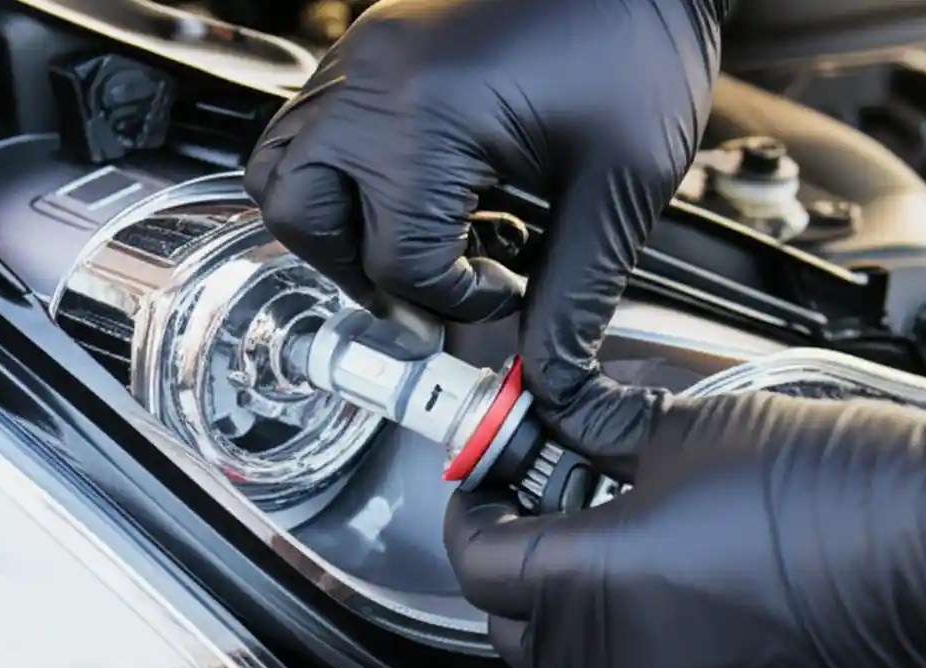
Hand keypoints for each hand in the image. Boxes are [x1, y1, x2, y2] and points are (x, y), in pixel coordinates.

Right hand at [245, 0, 727, 476]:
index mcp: (424, 115)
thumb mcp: (619, 183)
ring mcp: (362, 56)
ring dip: (338, 227)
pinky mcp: (373, 45)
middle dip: (361, 273)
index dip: (454, 300)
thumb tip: (551, 371)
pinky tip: (424, 191)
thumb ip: (576, 291)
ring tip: (412, 248)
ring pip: (285, 167)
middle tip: (425, 296)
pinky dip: (350, 177)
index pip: (397, 258)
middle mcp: (371, 81)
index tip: (506, 293)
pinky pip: (319, 125)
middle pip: (301, 216)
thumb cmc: (640, 38)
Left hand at [445, 392, 925, 667]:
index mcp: (593, 584)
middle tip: (539, 506)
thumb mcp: (693, 430)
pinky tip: (672, 589)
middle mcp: (618, 662)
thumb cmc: (837, 494)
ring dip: (569, 606)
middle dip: (512, 562)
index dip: (469, 510)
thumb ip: (604, 425)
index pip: (479, 558)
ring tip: (610, 542)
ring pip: (575, 663)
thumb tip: (568, 410)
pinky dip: (630, 642)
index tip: (482, 483)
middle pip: (514, 621)